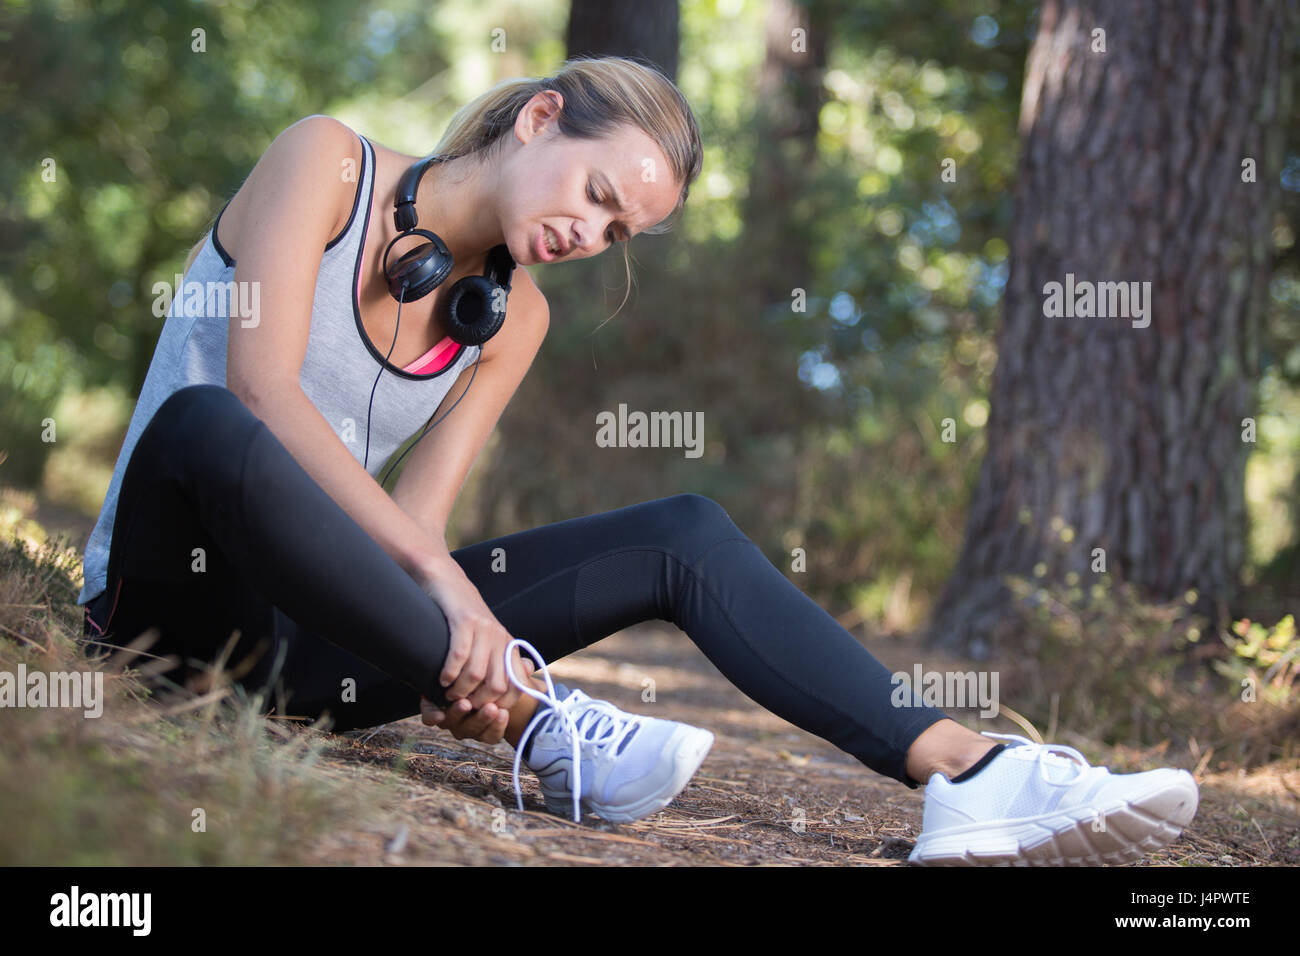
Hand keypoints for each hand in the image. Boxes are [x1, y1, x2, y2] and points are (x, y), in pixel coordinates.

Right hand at [415, 552, 531, 710]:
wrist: (447, 582)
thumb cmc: (463, 619)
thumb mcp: (486, 641)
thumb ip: (496, 665)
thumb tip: (506, 694)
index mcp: (509, 647)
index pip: (516, 688)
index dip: (498, 705)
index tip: (479, 709)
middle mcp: (501, 639)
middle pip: (496, 686)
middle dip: (476, 702)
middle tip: (460, 704)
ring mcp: (485, 629)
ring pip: (476, 675)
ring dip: (459, 691)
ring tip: (447, 693)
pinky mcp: (466, 620)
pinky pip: (459, 655)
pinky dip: (449, 672)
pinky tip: (441, 677)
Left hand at [419, 659, 537, 743]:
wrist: (466, 672)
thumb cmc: (494, 678)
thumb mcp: (508, 675)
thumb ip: (518, 672)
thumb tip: (528, 666)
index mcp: (485, 724)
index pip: (491, 735)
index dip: (497, 727)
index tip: (504, 712)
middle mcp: (468, 725)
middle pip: (473, 730)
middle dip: (482, 720)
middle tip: (490, 708)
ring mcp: (450, 719)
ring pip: (454, 725)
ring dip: (460, 715)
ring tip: (465, 703)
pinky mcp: (432, 710)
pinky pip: (430, 719)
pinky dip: (433, 716)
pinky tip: (439, 713)